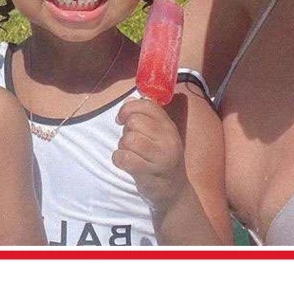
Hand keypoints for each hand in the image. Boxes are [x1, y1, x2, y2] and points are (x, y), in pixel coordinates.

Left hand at [113, 96, 187, 213]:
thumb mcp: (160, 137)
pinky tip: (126, 164)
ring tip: (130, 154)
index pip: (147, 105)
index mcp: (169, 126)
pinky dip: (119, 159)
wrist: (174, 193)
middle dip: (125, 131)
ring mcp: (161, 156)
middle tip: (131, 143)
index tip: (122, 119)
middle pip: (134, 122)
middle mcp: (168, 139)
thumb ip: (146, 118)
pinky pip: (123, 158)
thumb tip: (129, 100)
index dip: (128, 108)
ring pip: (128, 140)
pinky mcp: (149, 172)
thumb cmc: (161, 161)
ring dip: (122, 147)